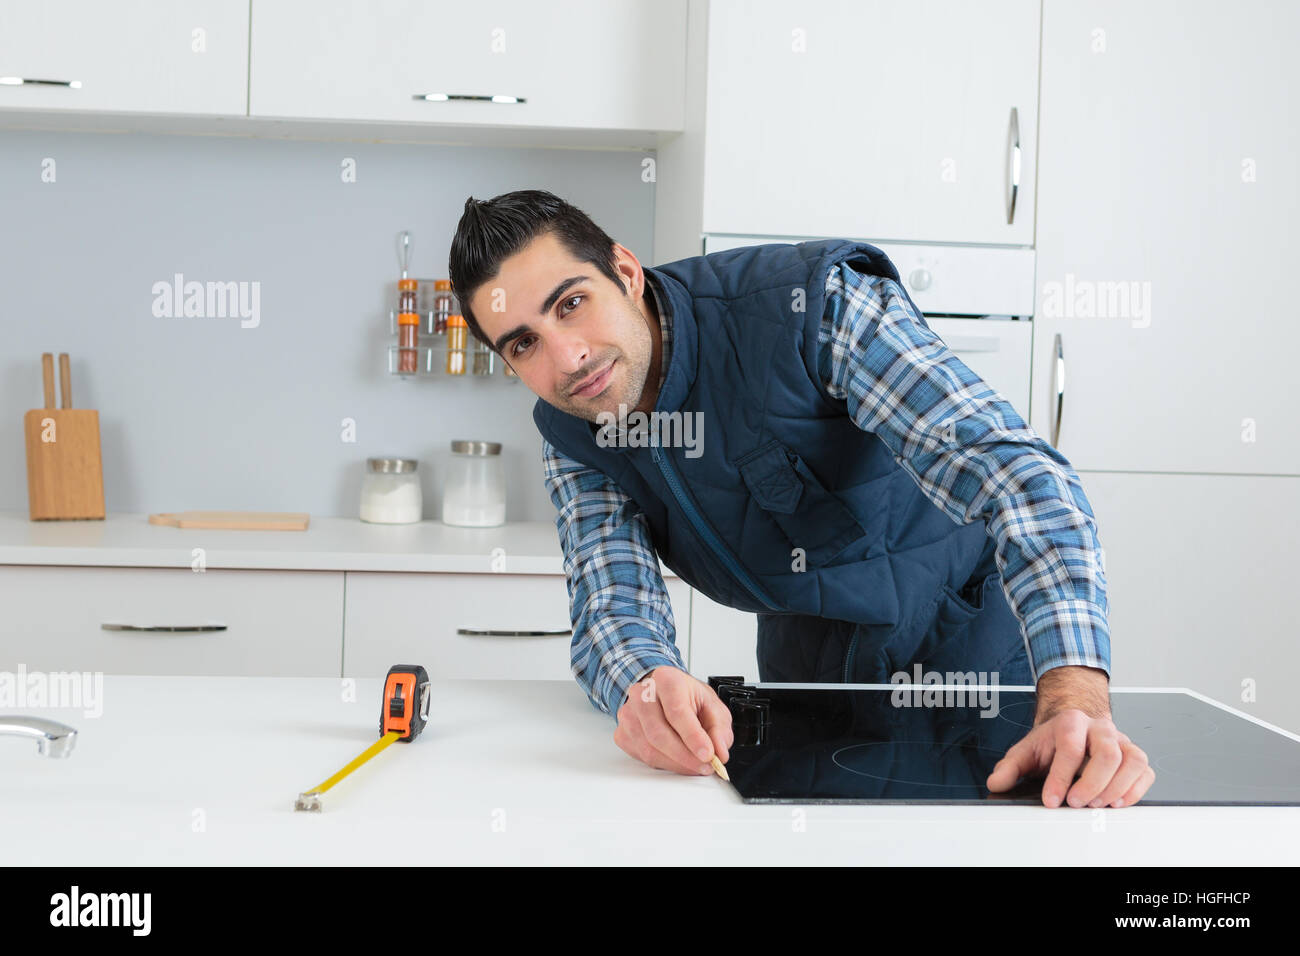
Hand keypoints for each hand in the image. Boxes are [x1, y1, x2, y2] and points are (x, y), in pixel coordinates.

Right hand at [613, 666, 732, 774]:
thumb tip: (719, 752)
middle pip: (659, 733)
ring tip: (695, 765)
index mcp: (666, 680)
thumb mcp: (712, 706)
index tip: (707, 754)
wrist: (664, 693)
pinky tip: (677, 760)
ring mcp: (628, 714)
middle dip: (685, 756)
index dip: (693, 737)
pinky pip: (642, 756)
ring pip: (649, 749)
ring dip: (676, 764)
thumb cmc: (686, 697)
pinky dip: (663, 764)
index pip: (677, 711)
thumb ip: (719, 729)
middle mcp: (642, 694)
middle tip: (704, 766)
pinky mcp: (622, 733)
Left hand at [986, 709, 1154, 807]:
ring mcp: (1121, 740)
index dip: (1060, 777)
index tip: (1051, 800)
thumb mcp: (1026, 750)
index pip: (1070, 748)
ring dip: (1117, 787)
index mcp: (1071, 722)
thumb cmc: (1052, 740)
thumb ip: (1009, 767)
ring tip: (1098, 805)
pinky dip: (1135, 789)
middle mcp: (1100, 728)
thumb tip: (997, 783)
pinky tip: (1118, 802)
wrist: (1074, 725)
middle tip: (1076, 803)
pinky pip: (1145, 771)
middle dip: (1092, 782)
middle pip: (1107, 753)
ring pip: (1132, 760)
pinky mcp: (1134, 755)